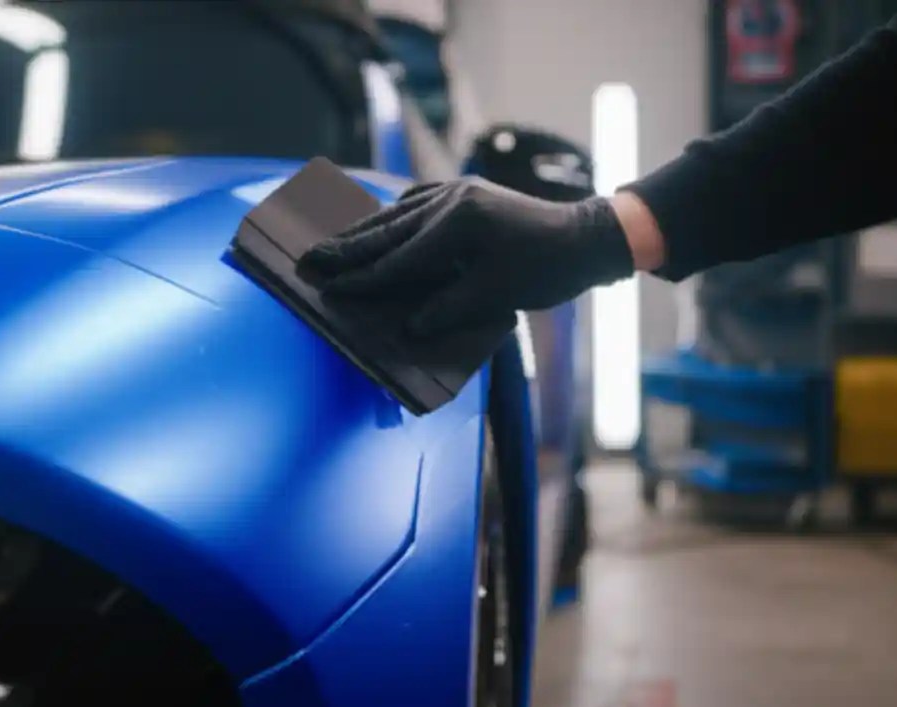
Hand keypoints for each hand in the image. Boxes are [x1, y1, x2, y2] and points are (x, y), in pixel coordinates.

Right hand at [297, 177, 635, 335]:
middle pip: (387, 229)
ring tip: (329, 244)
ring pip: (397, 213)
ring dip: (362, 231)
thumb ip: (446, 309)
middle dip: (347, 249)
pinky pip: (415, 203)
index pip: (398, 258)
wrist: (587, 237)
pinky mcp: (464, 193)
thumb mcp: (495, 295)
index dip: (362, 278)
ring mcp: (457, 191)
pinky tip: (375, 224)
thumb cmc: (547, 271)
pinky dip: (391, 217)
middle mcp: (451, 199)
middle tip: (309, 259)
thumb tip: (406, 325)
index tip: (330, 288)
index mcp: (459, 224)